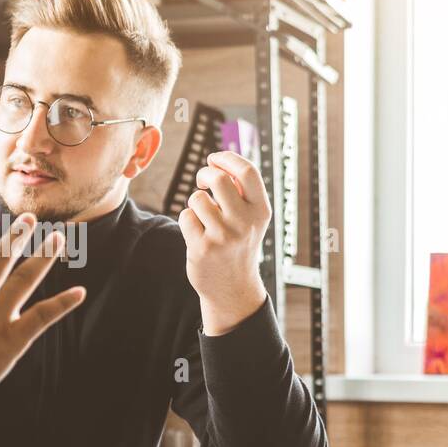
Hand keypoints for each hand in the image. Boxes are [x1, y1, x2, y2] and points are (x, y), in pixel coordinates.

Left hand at [178, 150, 270, 334]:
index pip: (247, 172)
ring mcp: (224, 236)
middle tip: (202, 181)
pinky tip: (197, 232)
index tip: (214, 158)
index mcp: (261, 211)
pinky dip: (188, 220)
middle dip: (204, 174)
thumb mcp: (251, 219)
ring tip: (203, 216)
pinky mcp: (203, 248)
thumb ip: (241, 192)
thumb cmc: (238, 244)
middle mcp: (245, 223)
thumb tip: (220, 161)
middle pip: (218, 179)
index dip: (227, 158)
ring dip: (195, 203)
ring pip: (197, 199)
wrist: (232, 288)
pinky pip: (186, 217)